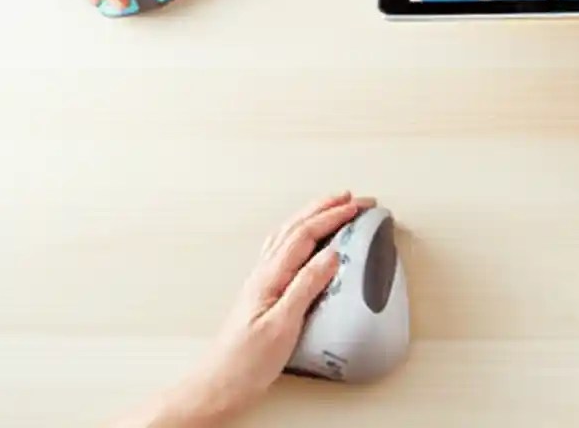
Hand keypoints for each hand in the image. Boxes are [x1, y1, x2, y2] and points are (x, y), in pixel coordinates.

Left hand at [114, 193, 372, 426]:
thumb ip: (305, 287)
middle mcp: (264, 272)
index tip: (356, 208)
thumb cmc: (248, 361)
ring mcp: (262, 280)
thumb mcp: (283, 325)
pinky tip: (306, 238)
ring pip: (288, 234)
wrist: (222, 382)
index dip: (332, 217)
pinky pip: (284, 248)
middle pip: (296, 226)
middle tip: (352, 198)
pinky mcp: (265, 290)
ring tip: (333, 205)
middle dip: (326, 207)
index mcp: (270, 276)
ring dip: (312, 214)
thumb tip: (330, 256)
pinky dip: (300, 232)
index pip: (305, 234)